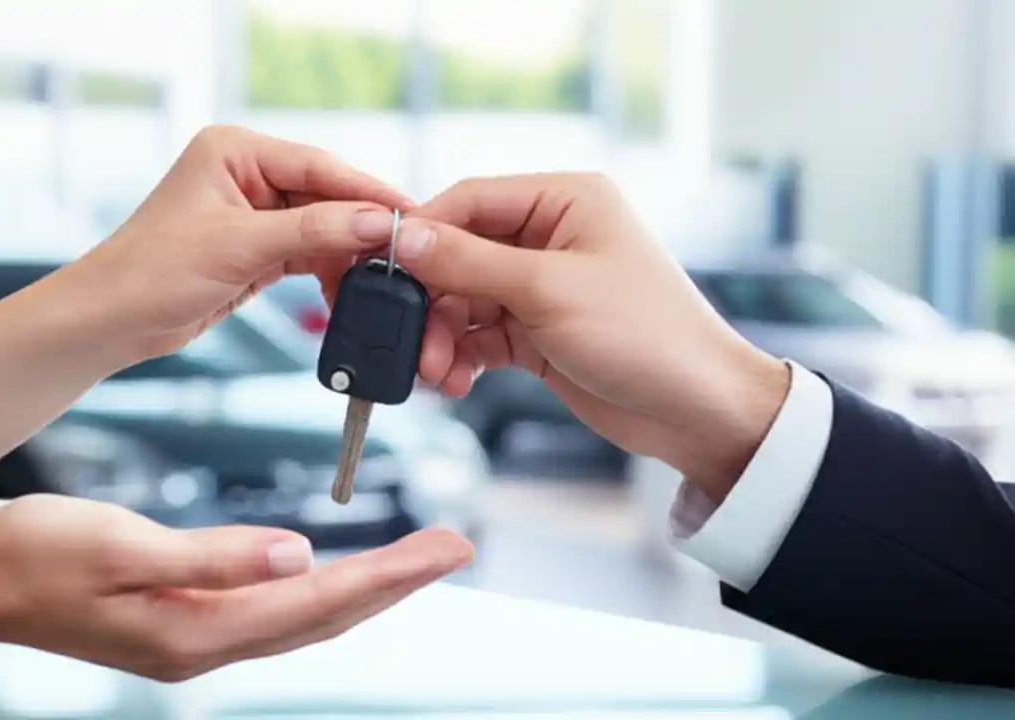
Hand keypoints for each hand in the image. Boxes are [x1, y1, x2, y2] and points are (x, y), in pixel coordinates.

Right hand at [0, 495, 472, 680]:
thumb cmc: (37, 556)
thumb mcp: (124, 545)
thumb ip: (214, 556)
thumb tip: (301, 556)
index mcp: (197, 630)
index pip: (319, 601)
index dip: (390, 575)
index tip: (446, 548)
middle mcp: (205, 646)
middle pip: (325, 616)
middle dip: (395, 582)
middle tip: (453, 547)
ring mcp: (192, 641)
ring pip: (302, 619)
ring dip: (363, 588)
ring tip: (412, 560)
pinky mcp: (180, 626)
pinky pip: (269, 614)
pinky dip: (315, 593)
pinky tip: (329, 576)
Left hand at [75, 125, 411, 359]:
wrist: (111, 322)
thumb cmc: (150, 271)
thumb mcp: (239, 246)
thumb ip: (312, 230)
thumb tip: (374, 221)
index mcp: (235, 151)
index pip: (317, 164)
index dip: (366, 190)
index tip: (408, 212)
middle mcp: (245, 174)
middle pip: (324, 195)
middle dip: (360, 226)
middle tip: (404, 251)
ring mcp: (251, 213)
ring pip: (319, 227)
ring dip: (346, 253)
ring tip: (380, 277)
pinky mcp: (254, 249)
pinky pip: (306, 253)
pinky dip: (328, 271)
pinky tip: (349, 288)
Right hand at [372, 174, 789, 499]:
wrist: (694, 412)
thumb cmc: (645, 335)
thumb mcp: (548, 290)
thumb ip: (470, 262)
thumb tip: (405, 237)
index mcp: (566, 200)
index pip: (472, 199)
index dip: (424, 232)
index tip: (382, 265)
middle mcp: (551, 235)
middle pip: (460, 253)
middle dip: (432, 300)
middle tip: (411, 339)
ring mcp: (543, 286)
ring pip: (464, 300)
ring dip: (441, 336)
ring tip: (437, 372)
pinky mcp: (538, 332)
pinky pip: (479, 335)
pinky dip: (460, 357)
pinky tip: (454, 381)